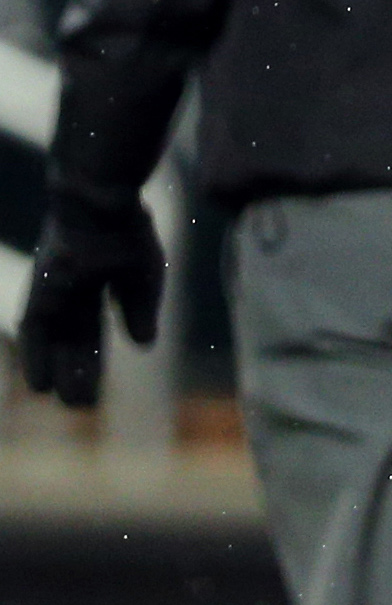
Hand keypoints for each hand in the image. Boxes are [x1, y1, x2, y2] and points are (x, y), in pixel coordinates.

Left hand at [17, 198, 163, 407]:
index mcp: (97, 282)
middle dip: (79, 369)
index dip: (93, 357)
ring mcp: (53, 291)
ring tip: (70, 404)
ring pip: (54, 340)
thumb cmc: (125, 229)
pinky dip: (36, 360)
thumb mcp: (143, 274)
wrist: (100, 200)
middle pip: (74, 339)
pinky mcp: (41, 292)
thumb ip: (140, 308)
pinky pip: (34, 332)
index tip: (96, 385)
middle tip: (84, 405)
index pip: (92, 330)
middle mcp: (69, 292)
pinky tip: (41, 387)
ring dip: (59, 372)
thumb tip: (143, 346)